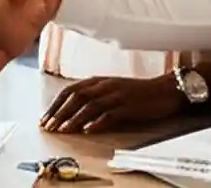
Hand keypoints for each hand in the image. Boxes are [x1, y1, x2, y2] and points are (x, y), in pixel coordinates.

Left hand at [41, 75, 186, 133]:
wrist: (165, 90)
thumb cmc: (139, 91)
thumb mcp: (113, 88)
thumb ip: (94, 94)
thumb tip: (73, 108)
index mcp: (100, 80)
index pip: (71, 90)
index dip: (56, 104)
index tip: (45, 117)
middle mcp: (106, 85)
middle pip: (76, 97)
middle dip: (59, 112)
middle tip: (48, 126)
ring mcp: (117, 95)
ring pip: (90, 105)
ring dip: (74, 118)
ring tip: (62, 129)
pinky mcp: (129, 106)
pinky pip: (111, 114)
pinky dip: (98, 122)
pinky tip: (88, 129)